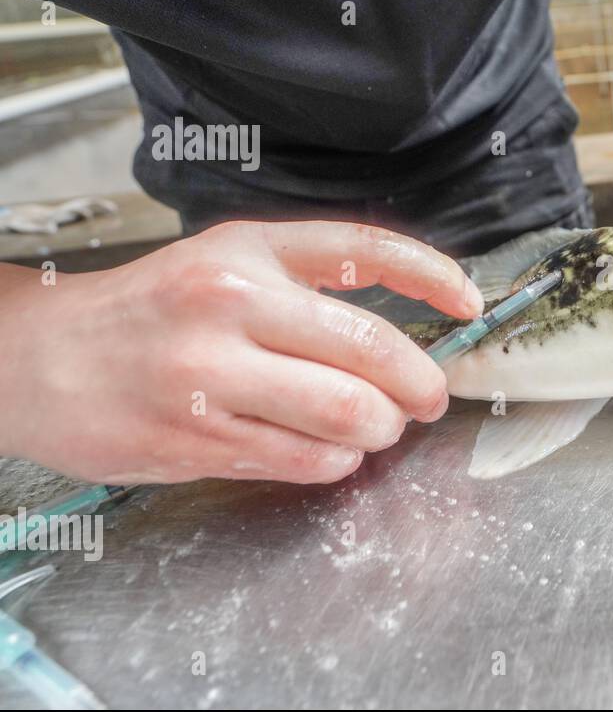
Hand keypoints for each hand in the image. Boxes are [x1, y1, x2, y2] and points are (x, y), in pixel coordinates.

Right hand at [0, 221, 482, 484]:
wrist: (36, 359)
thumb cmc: (146, 315)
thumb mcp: (220, 267)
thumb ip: (303, 291)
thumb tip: (398, 342)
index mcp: (248, 250)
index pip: (364, 250)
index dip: (433, 277)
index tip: (471, 303)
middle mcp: (233, 304)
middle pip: (373, 350)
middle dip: (422, 384)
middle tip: (430, 398)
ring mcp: (213, 375)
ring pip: (350, 413)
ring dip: (383, 429)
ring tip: (377, 427)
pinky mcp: (199, 439)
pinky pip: (310, 460)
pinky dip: (339, 461)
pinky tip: (329, 451)